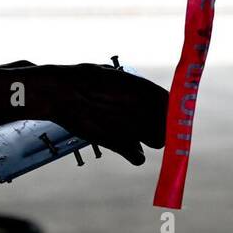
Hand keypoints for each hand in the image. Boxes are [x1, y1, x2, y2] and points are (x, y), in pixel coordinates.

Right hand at [21, 63, 167, 165]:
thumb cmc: (82, 78)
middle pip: (168, 125)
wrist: (60, 93)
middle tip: (146, 123)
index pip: (171, 104)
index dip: (167, 109)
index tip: (161, 111)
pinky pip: (138, 158)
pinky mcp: (119, 145)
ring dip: (149, 139)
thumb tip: (133, 89)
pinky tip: (124, 147)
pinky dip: (133, 155)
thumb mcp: (111, 74)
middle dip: (160, 125)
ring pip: (158, 141)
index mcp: (145, 89)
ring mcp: (134, 128)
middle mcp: (145, 109)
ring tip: (133, 133)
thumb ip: (129, 86)